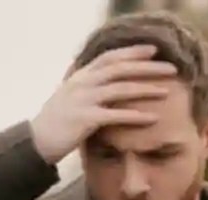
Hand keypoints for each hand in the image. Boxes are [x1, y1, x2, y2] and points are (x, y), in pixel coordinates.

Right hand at [29, 44, 177, 164]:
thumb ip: (86, 85)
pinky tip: (152, 118)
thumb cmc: (56, 121)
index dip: (132, 52)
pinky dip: (135, 116)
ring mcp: (83, 100)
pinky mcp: (85, 119)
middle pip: (120, 69)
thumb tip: (103, 79)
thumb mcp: (69, 95)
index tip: (153, 50)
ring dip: (145, 89)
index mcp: (81, 76)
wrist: (37, 140)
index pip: (110, 57)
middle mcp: (83, 83)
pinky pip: (116, 115)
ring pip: (120, 89)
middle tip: (170, 68)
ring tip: (166, 91)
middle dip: (147, 67)